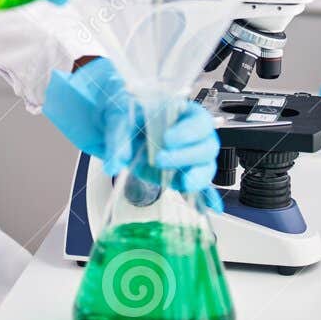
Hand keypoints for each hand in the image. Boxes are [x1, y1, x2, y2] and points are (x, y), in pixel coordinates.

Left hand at [44, 58, 223, 208]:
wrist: (110, 127)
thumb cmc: (120, 112)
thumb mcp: (117, 115)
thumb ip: (118, 136)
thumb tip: (116, 162)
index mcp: (179, 112)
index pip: (199, 120)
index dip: (188, 131)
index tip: (167, 139)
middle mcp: (188, 135)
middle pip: (207, 146)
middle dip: (187, 156)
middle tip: (160, 159)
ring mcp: (185, 157)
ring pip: (205, 166)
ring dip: (198, 177)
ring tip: (182, 183)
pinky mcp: (177, 175)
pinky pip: (198, 186)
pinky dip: (205, 197)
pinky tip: (210, 207)